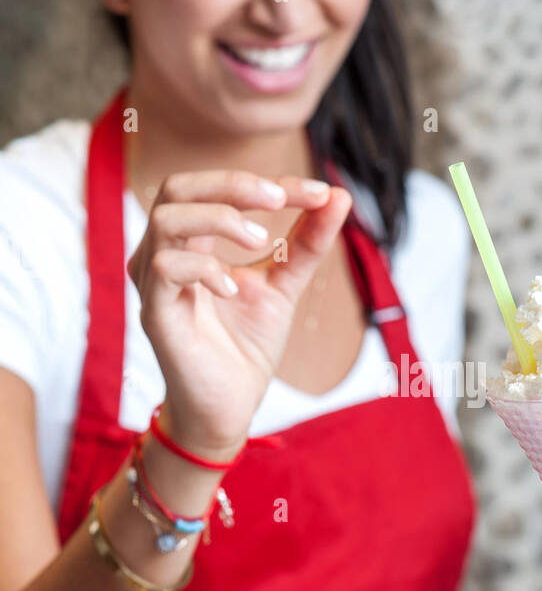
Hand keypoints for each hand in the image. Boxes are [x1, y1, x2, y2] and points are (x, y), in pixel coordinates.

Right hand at [126, 170, 351, 455]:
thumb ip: (306, 241)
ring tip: (260, 240)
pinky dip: (205, 268)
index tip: (319, 192)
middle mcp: (163, 254)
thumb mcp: (284, 284)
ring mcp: (154, 282)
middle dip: (233, 184)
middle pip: (178, 187)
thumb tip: (338, 195)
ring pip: (166, 218)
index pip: (216, 189)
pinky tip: (234, 289)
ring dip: (219, 218)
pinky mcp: (154, 313)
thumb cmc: (246, 345)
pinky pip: (165, 267)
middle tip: (280, 200)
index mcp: (191, 241)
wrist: (230, 407)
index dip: (267, 182)